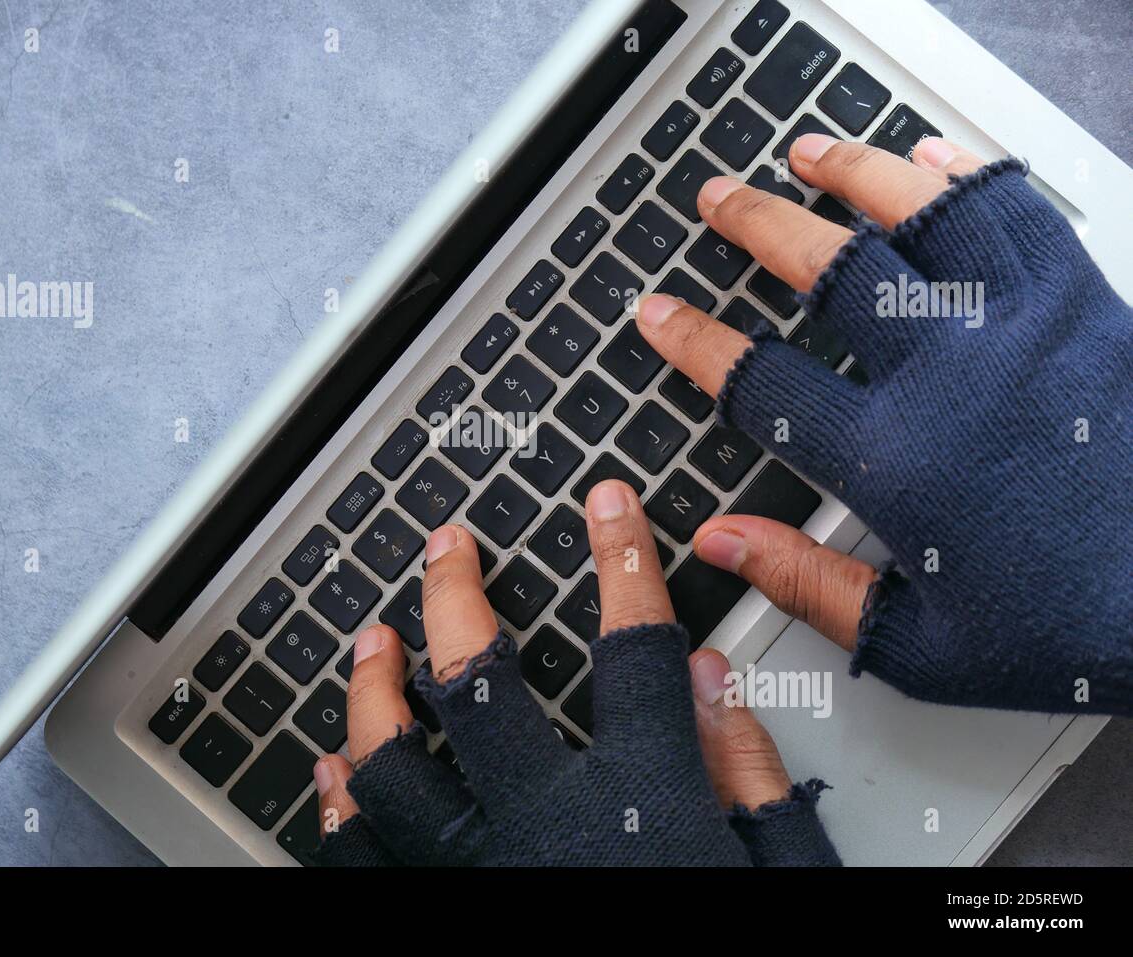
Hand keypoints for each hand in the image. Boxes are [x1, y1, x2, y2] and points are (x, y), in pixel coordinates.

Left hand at [311, 483, 838, 865]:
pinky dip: (339, 807)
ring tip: (372, 640)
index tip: (607, 509)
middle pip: (480, 679)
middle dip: (457, 592)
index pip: (633, 649)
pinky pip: (360, 859)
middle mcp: (542, 833)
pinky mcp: (438, 925)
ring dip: (371, 690)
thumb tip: (712, 682)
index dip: (623, 561)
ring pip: (391, 764)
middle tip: (446, 545)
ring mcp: (477, 884)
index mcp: (641, 809)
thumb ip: (751, 779)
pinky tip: (334, 771)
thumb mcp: (785, 886)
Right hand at [634, 135, 1132, 713]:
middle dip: (757, 224)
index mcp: (896, 460)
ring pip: (921, 217)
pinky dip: (967, 179)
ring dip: (854, 175)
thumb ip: (808, 585)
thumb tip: (721, 542)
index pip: (765, 381)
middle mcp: (951, 378)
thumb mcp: (920, 645)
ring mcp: (1024, 330)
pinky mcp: (1087, 310)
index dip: (696, 343)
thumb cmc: (1073, 630)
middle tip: (717, 198)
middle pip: (828, 270)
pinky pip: (1019, 218)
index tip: (660, 314)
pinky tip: (930, 161)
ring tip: (810, 153)